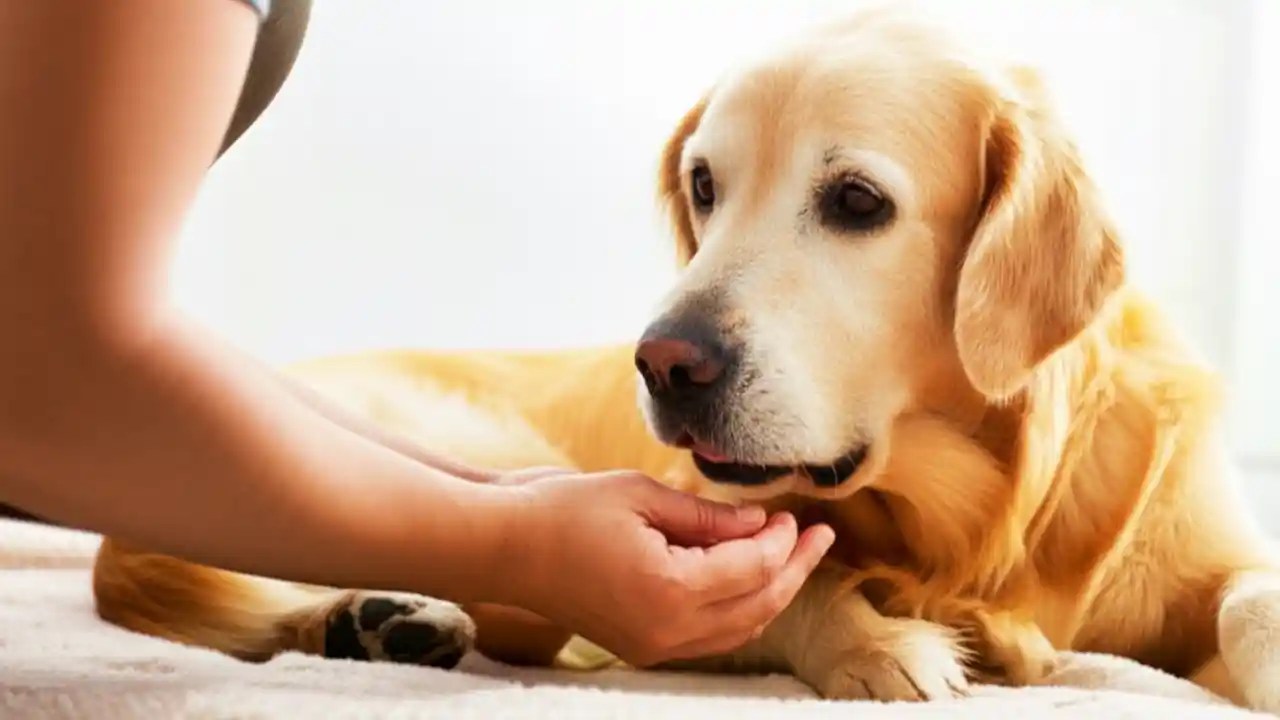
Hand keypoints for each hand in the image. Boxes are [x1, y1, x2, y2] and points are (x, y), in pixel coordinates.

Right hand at [498, 470, 834, 666]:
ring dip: (771, 594)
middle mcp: (666, 629)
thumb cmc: (563, 510)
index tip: (792, 513)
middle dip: (793, 571)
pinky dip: (738, 610)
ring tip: (795, 558)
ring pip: (738, 629)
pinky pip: (709, 637)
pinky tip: (749, 581)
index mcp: (669, 589)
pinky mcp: (641, 645)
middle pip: (757, 606)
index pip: (752, 568)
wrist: (502, 547)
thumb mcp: (641, 496)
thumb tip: (761, 525)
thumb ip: (707, 516)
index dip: (781, 540)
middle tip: (819, 537)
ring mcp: (652, 645)